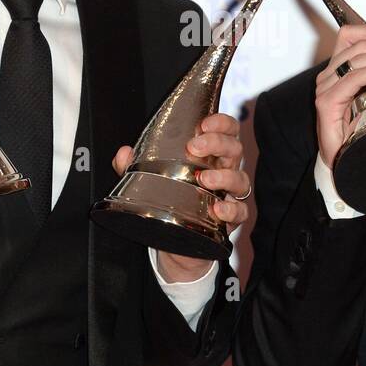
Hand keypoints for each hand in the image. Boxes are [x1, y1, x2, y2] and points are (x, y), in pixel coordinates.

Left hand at [111, 112, 249, 280]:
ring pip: (239, 179)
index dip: (221, 123)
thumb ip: (136, 166)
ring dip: (224, 176)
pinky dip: (232, 208)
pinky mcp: (230, 220)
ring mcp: (229, 195)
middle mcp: (224, 171)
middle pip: (234, 149)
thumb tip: (124, 153)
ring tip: (203, 179)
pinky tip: (218, 208)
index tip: (204, 124)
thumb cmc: (170, 201)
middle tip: (194, 147)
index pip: (226, 130)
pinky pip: (240, 211)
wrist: (173, 242)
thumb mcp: (151, 180)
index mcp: (210, 156)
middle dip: (217, 143)